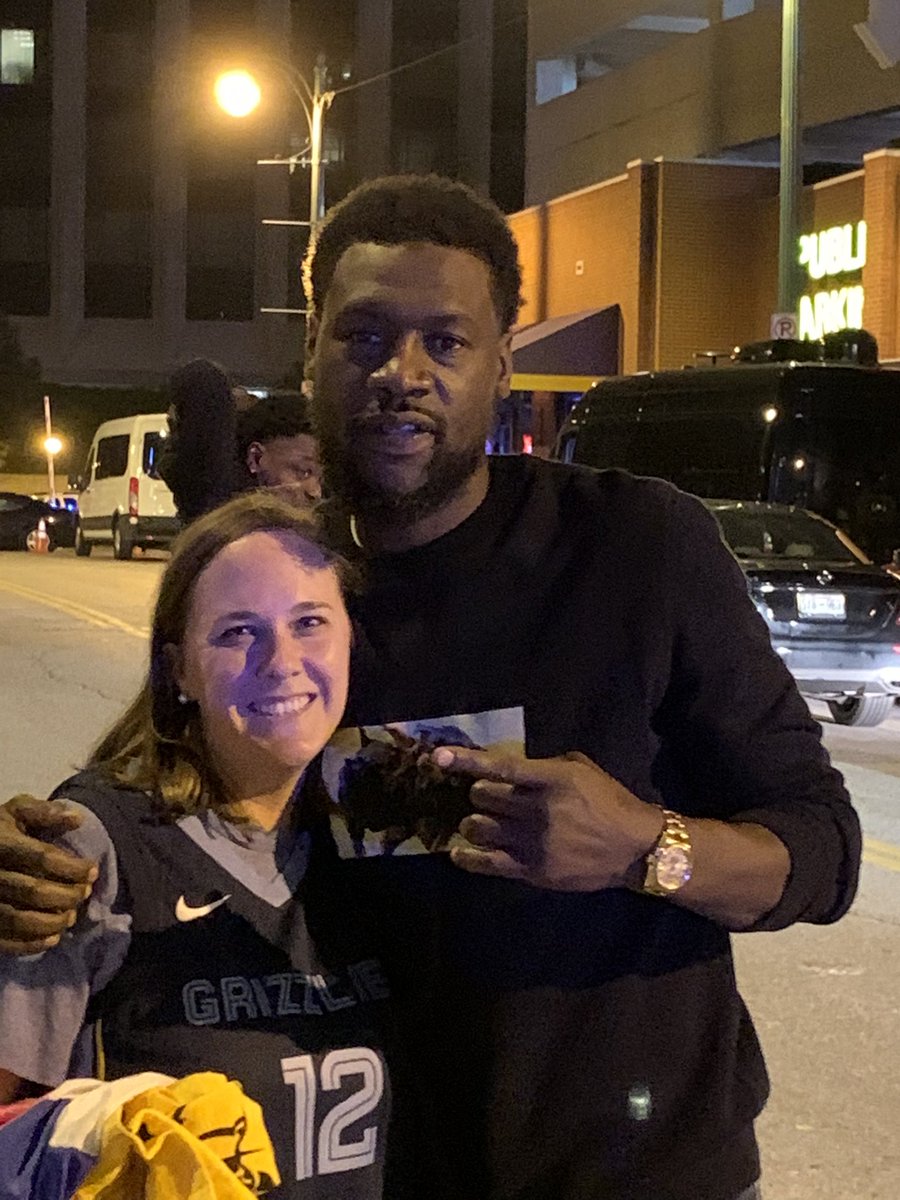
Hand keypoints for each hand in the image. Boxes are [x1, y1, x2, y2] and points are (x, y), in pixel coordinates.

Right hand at [0, 796, 96, 954]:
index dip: (71, 867)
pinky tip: (52, 939)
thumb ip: (43, 813)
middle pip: (33, 891)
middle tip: (84, 894)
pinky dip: (29, 945)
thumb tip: (77, 818)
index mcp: (1, 843)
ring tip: (71, 917)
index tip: (93, 871)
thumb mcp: (15, 811)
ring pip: (18, 919)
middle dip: (66, 895)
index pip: (41, 858)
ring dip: (51, 922)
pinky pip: (3, 941)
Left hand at [431, 747, 662, 890]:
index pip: (500, 767)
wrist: (635, 848)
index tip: (438, 757)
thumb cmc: (609, 801)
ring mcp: (532, 842)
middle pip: (483, 797)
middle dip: (480, 794)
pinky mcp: (531, 869)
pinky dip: (468, 857)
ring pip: (479, 828)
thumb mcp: (581, 769)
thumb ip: (545, 765)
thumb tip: (512, 767)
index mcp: (550, 779)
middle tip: (486, 797)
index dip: (466, 761)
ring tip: (478, 822)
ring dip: (474, 822)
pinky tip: (459, 853)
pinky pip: (487, 863)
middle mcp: (537, 809)